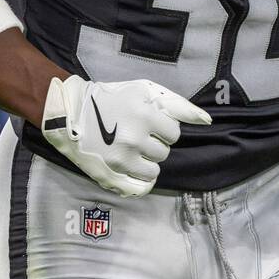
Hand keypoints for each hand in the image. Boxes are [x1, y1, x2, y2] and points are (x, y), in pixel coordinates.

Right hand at [42, 75, 211, 196]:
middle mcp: (134, 139)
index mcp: (144, 115)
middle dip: (154, 144)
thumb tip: (207, 120)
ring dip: (146, 162)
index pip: (173, 133)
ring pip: (153, 171)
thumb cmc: (112, 98)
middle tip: (136, 134)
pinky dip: (139, 180)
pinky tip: (130, 168)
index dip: (163, 128)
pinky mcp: (110, 175)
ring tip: (130, 149)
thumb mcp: (145, 91)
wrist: (71, 111)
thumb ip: (178, 104)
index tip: (148, 122)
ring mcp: (121, 160)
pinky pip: (140, 188)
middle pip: (164, 153)